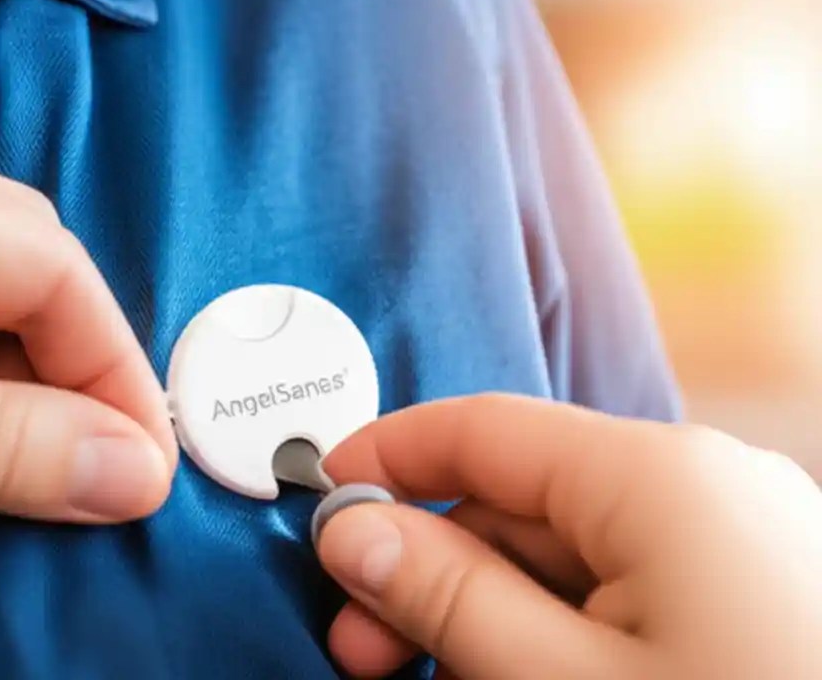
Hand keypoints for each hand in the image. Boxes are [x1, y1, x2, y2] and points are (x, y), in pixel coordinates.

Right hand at [316, 394, 821, 679]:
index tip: (318, 502)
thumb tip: (355, 531)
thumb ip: (447, 597)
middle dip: (430, 565)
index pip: (481, 428)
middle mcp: (706, 491)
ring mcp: (741, 549)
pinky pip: (626, 595)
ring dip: (487, 612)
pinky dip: (556, 633)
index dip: (385, 459)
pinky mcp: (758, 604)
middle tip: (363, 647)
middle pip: (521, 499)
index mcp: (659, 478)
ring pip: (570, 557)